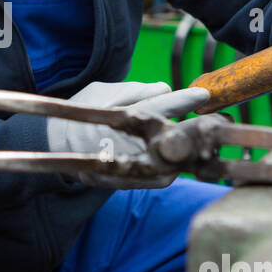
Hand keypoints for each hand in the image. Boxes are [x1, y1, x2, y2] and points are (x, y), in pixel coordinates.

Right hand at [46, 80, 209, 188]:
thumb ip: (137, 90)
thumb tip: (166, 89)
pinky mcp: (131, 182)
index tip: (205, 95)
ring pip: (175, 160)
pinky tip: (180, 156)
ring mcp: (131, 166)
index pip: (165, 104)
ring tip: (201, 139)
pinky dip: (174, 166)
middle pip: (177, 135)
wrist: (56, 146)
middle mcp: (131, 143)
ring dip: (189, 149)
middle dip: (198, 127)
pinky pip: (163, 177)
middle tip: (216, 120)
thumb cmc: (84, 111)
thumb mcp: (105, 90)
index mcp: (125, 115)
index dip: (188, 99)